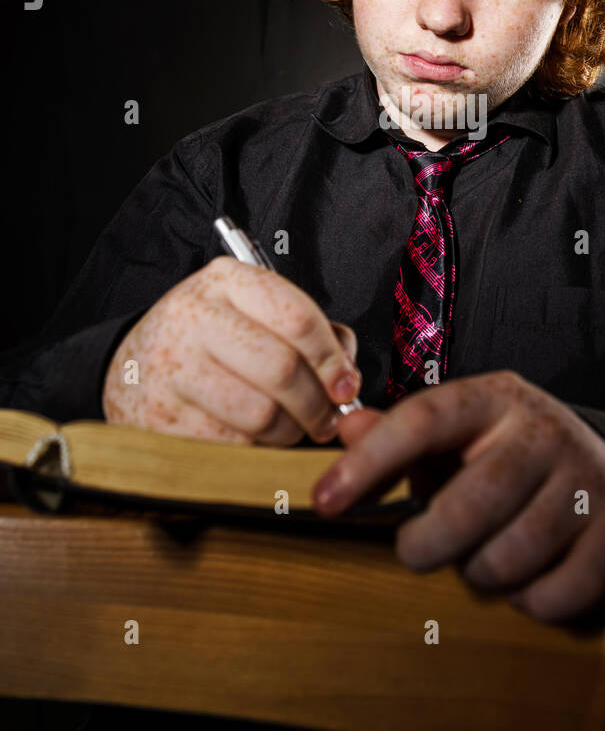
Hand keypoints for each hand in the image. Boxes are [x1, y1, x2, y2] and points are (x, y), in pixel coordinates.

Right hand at [102, 256, 361, 444]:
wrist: (132, 369)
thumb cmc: (212, 343)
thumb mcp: (254, 314)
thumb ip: (310, 334)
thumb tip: (346, 376)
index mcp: (226, 281)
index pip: (296, 317)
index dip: (332, 358)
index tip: (346, 385)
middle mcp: (194, 317)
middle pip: (281, 369)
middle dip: (317, 404)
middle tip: (326, 418)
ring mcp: (172, 368)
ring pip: (260, 414)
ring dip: (289, 432)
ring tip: (290, 428)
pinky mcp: (160, 417)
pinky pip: (231, 445)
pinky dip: (255, 449)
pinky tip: (254, 439)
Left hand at [313, 370, 604, 621]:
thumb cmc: (509, 452)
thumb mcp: (458, 430)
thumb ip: (398, 433)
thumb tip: (344, 426)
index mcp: (492, 398)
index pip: (422, 420)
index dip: (369, 462)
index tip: (325, 502)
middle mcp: (542, 431)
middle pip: (470, 503)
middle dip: (428, 544)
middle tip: (416, 551)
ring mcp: (586, 480)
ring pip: (512, 555)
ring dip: (481, 574)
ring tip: (479, 559)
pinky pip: (556, 593)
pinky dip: (529, 602)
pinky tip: (525, 580)